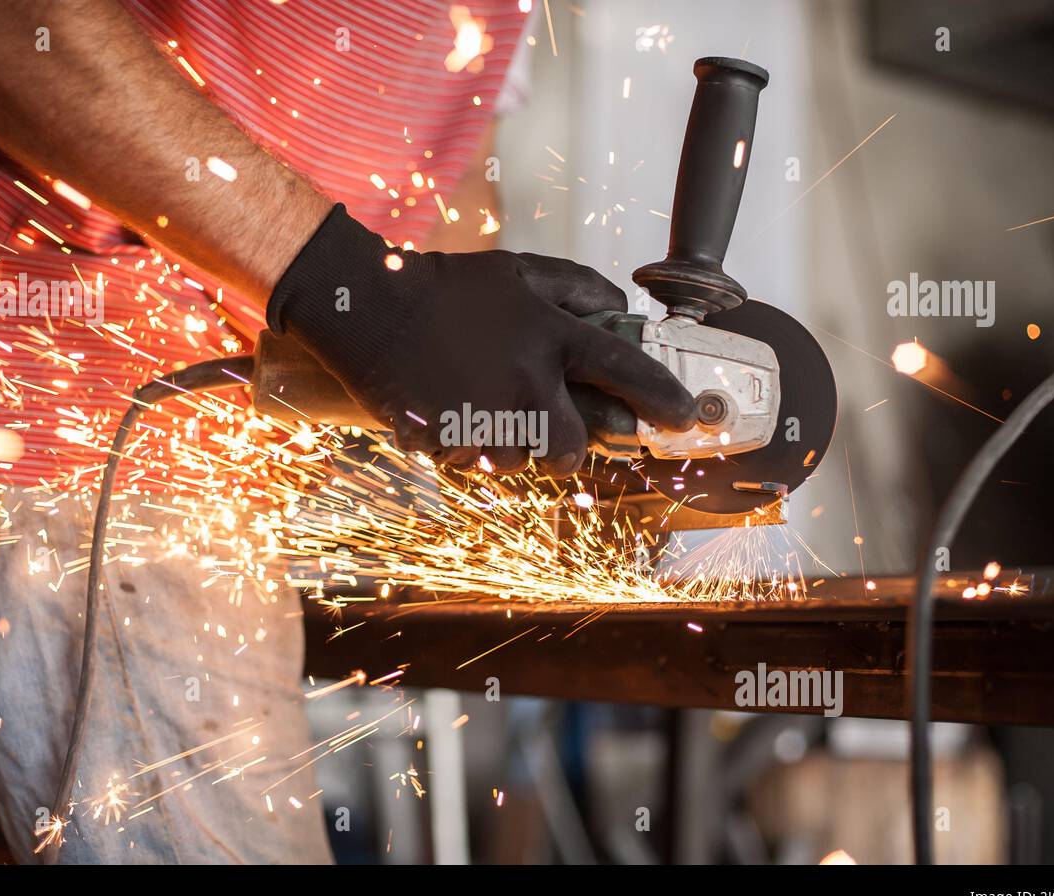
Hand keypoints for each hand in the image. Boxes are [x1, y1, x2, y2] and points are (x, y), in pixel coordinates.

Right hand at [267, 205, 695, 476]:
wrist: (371, 311)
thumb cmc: (448, 289)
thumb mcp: (519, 271)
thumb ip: (578, 288)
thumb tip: (621, 312)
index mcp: (549, 337)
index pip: (625, 373)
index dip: (661, 398)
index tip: (682, 416)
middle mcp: (525, 383)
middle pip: (572, 447)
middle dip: (567, 444)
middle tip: (547, 422)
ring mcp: (487, 418)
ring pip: (523, 460)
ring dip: (514, 443)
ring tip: (485, 401)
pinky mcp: (450, 445)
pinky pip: (481, 465)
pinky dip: (477, 447)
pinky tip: (459, 409)